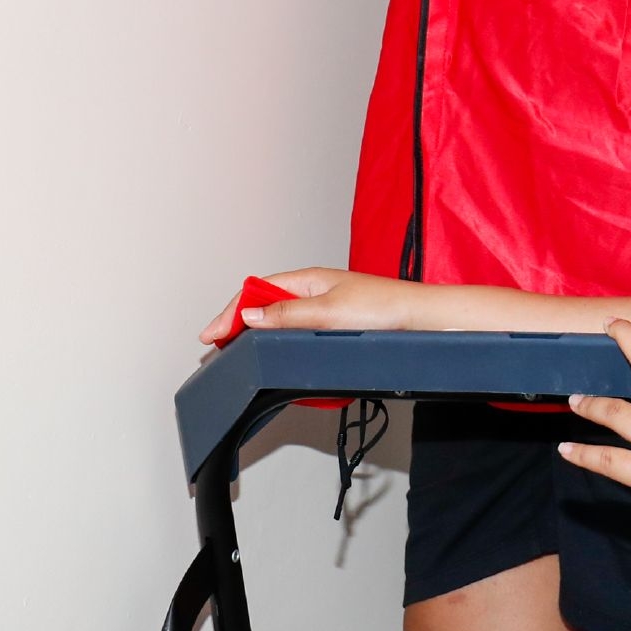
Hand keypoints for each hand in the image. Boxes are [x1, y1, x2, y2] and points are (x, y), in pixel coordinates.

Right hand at [197, 267, 406, 343]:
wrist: (419, 320)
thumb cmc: (382, 308)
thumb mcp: (327, 312)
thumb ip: (286, 314)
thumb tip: (249, 316)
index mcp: (307, 279)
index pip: (256, 290)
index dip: (230, 312)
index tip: (210, 334)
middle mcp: (313, 290)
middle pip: (263, 303)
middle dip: (237, 321)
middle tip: (217, 345)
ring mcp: (323, 307)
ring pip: (278, 318)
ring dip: (257, 332)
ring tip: (238, 349)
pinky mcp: (335, 324)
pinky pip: (296, 329)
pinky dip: (278, 339)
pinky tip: (275, 351)